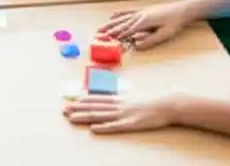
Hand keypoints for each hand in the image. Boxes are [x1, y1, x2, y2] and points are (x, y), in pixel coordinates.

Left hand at [63, 96, 177, 133]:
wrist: (165, 105)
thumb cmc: (149, 104)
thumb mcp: (131, 100)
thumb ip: (119, 101)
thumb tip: (107, 101)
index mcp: (118, 99)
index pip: (97, 99)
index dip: (82, 100)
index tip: (70, 101)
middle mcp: (118, 105)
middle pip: (94, 107)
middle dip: (78, 108)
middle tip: (64, 110)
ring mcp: (123, 114)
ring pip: (100, 116)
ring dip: (85, 117)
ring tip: (72, 118)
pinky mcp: (130, 124)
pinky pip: (115, 127)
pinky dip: (103, 128)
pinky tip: (94, 129)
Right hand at [97, 2, 192, 49]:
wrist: (182, 9)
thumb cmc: (174, 23)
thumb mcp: (164, 35)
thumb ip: (150, 41)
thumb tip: (136, 46)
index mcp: (144, 22)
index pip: (127, 31)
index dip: (116, 36)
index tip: (105, 40)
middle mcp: (139, 15)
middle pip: (121, 24)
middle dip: (109, 29)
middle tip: (97, 34)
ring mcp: (140, 12)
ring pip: (122, 18)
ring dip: (111, 23)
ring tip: (101, 27)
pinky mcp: (143, 10)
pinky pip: (128, 12)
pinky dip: (119, 14)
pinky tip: (112, 15)